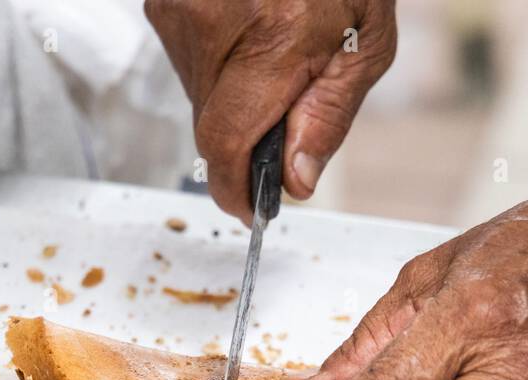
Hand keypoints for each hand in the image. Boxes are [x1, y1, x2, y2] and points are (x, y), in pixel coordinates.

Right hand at [145, 0, 396, 222]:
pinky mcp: (163, 3)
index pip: (226, 148)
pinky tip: (253, 31)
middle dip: (251, 137)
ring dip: (235, 97)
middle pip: (213, 128)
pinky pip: (188, 61)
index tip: (253, 210)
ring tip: (275, 51)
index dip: (236, 191)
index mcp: (268, 44)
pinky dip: (221, 64)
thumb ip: (328, 116)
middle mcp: (208, 29)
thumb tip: (296, 183)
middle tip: (290, 105)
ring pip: (199, 96)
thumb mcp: (364, 40)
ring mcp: (177, 13)